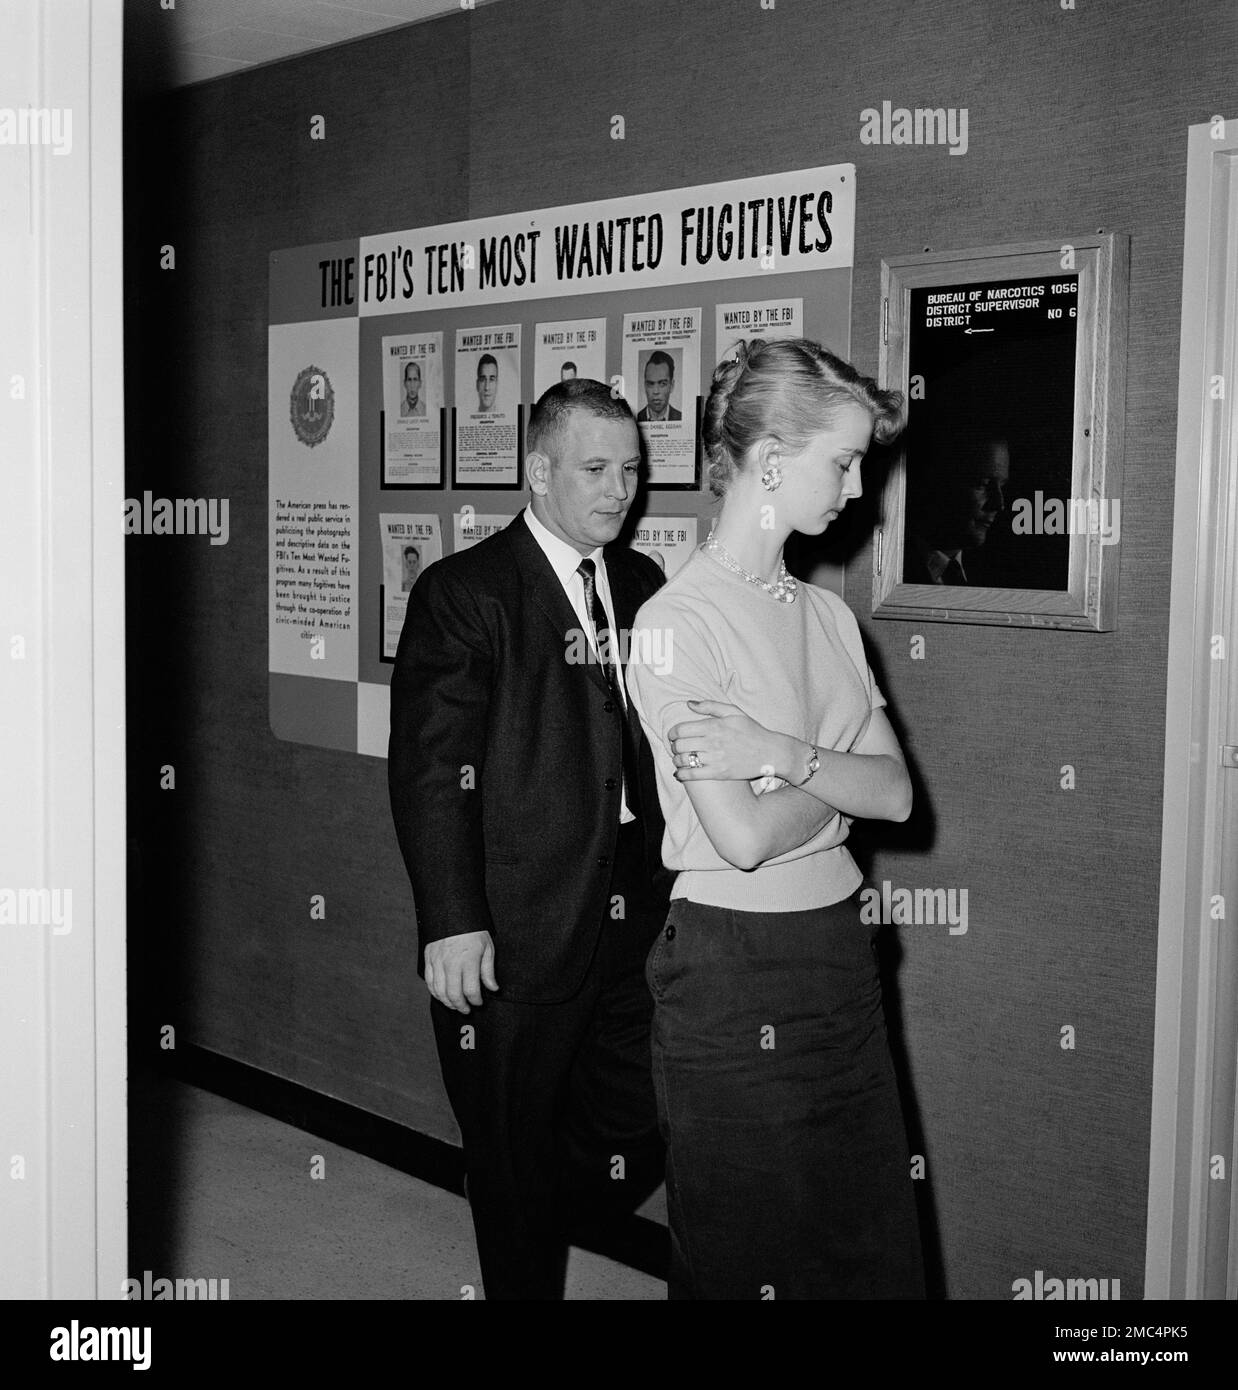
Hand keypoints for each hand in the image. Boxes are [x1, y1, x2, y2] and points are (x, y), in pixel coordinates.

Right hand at [424, 931, 498, 1012]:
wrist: (453, 912)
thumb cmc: (473, 930)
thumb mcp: (487, 948)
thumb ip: (488, 971)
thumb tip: (493, 988)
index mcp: (468, 960)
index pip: (471, 990)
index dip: (475, 1001)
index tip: (479, 1003)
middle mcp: (451, 963)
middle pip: (454, 994)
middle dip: (461, 1006)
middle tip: (466, 1009)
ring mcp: (438, 961)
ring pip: (439, 991)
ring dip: (448, 1002)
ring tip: (455, 1005)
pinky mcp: (428, 958)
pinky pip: (429, 982)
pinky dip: (435, 992)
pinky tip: (442, 996)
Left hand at [669, 700, 794, 781]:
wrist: (770, 752)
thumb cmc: (752, 731)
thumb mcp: (734, 712)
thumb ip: (710, 706)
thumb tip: (689, 704)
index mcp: (714, 726)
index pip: (681, 730)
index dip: (672, 733)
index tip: (673, 736)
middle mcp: (713, 742)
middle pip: (679, 745)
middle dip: (674, 746)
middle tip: (676, 748)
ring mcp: (716, 758)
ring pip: (684, 760)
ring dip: (677, 760)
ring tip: (680, 759)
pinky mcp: (719, 773)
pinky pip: (693, 775)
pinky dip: (681, 775)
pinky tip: (679, 774)